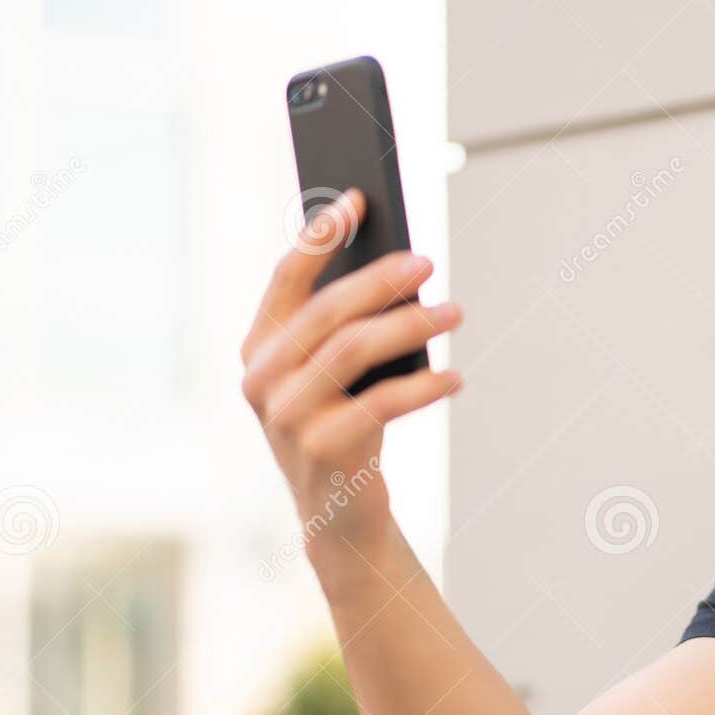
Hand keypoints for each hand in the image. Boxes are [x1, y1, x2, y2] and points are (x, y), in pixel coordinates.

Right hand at [240, 188, 463, 559]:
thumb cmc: (345, 426)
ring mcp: (285, 416)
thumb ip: (346, 327)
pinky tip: (454, 376)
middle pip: (327, 310)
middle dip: (381, 279)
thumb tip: (400, 269)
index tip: (358, 199)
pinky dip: (424, 386)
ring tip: (455, 312)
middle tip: (428, 262)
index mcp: (259, 348)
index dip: (320, 234)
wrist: (340, 514)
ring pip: (353, 350)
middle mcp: (262, 378)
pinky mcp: (320, 449)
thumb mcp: (336, 375)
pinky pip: (380, 403)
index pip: (286, 278)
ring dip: (411, 325)